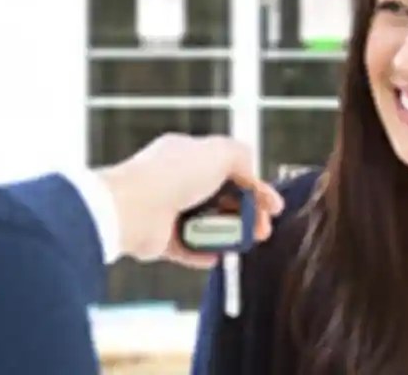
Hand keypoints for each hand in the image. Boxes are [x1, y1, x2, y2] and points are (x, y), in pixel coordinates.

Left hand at [96, 133, 284, 269]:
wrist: (133, 207)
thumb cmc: (173, 175)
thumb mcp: (219, 152)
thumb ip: (241, 155)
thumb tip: (251, 171)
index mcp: (186, 154)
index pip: (228, 169)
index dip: (254, 186)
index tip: (273, 207)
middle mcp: (175, 180)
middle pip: (220, 199)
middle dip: (246, 214)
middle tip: (262, 230)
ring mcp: (165, 210)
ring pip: (206, 224)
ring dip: (228, 234)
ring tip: (244, 244)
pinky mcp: (158, 239)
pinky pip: (187, 248)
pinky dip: (203, 253)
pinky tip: (218, 256)